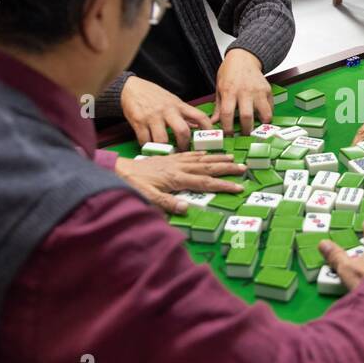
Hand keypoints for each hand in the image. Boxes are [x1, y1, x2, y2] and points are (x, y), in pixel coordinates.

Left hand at [114, 152, 245, 213]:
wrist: (120, 171)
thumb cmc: (134, 186)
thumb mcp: (148, 198)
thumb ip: (167, 203)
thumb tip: (186, 208)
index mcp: (177, 179)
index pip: (205, 183)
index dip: (223, 185)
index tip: (238, 188)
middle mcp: (179, 168)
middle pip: (208, 168)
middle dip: (227, 168)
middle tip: (244, 168)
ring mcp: (175, 162)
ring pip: (202, 159)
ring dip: (218, 158)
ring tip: (233, 158)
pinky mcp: (170, 159)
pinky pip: (190, 154)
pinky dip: (202, 154)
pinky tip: (208, 154)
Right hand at [121, 76, 212, 148]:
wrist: (130, 88)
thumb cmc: (153, 96)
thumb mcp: (172, 101)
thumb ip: (183, 114)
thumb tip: (196, 127)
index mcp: (179, 105)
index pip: (199, 116)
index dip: (208, 128)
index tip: (211, 138)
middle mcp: (167, 111)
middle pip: (182, 131)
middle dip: (184, 145)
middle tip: (183, 151)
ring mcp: (152, 116)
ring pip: (162, 139)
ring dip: (164, 150)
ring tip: (165, 152)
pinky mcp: (139, 121)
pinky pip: (145, 140)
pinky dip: (148, 147)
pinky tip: (150, 146)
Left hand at [213, 48, 272, 135]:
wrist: (244, 57)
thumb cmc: (229, 72)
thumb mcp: (219, 87)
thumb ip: (218, 106)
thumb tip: (214, 122)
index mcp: (229, 91)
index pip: (227, 114)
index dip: (227, 128)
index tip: (228, 135)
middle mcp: (244, 91)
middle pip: (247, 116)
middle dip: (246, 130)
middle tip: (244, 135)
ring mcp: (258, 91)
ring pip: (264, 114)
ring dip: (261, 124)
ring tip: (257, 127)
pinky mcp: (267, 90)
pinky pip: (270, 107)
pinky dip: (267, 114)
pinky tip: (262, 116)